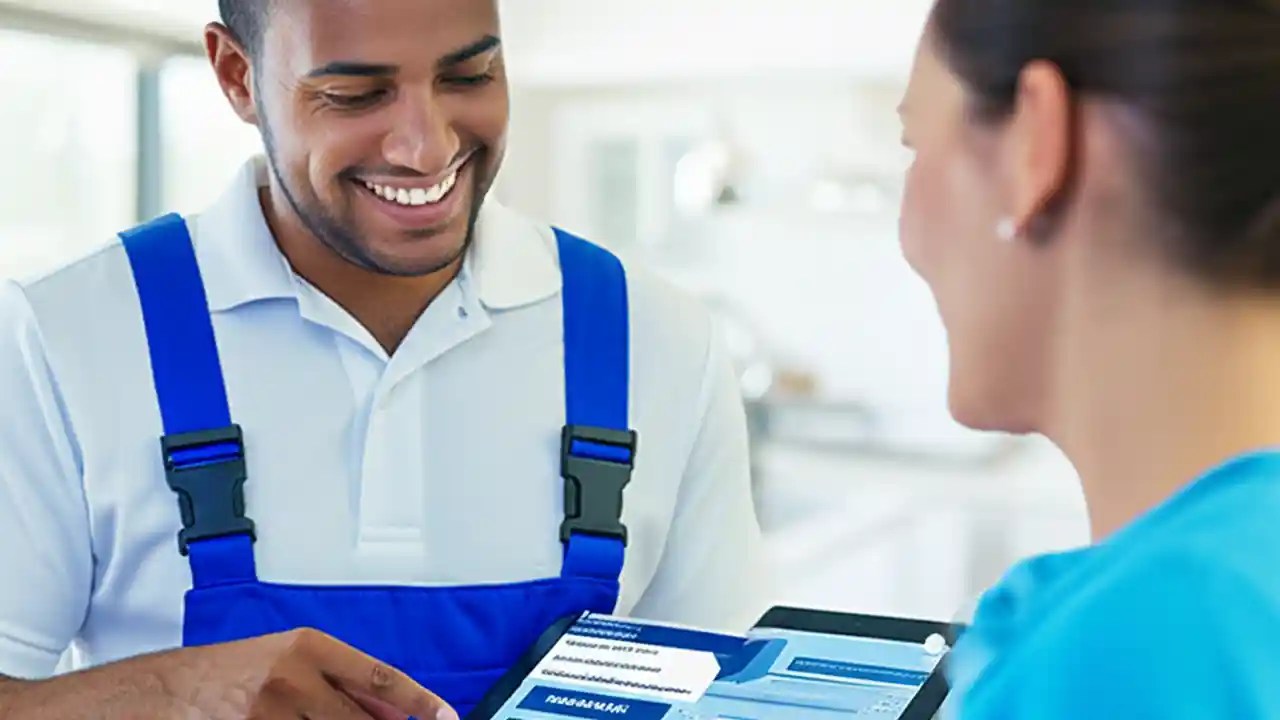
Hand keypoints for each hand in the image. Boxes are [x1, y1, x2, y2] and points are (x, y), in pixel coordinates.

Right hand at [163, 628, 455, 719]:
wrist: (158, 695)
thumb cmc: (224, 676)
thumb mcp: (286, 663)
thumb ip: (341, 684)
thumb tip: (395, 710)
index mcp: (308, 648)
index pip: (380, 677)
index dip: (419, 701)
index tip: (447, 716)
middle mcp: (292, 678)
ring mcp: (270, 714)